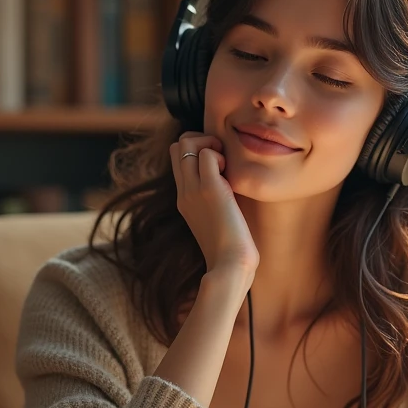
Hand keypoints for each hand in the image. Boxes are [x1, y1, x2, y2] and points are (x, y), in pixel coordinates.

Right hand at [170, 132, 258, 279]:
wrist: (229, 266)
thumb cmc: (230, 250)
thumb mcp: (217, 221)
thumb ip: (216, 203)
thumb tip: (229, 190)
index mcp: (184, 199)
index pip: (178, 158)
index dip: (197, 151)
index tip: (218, 165)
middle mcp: (183, 191)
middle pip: (177, 145)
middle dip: (201, 141)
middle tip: (222, 160)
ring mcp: (193, 190)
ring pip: (186, 143)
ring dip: (209, 144)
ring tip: (225, 165)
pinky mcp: (210, 190)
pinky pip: (207, 154)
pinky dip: (219, 155)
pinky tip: (230, 175)